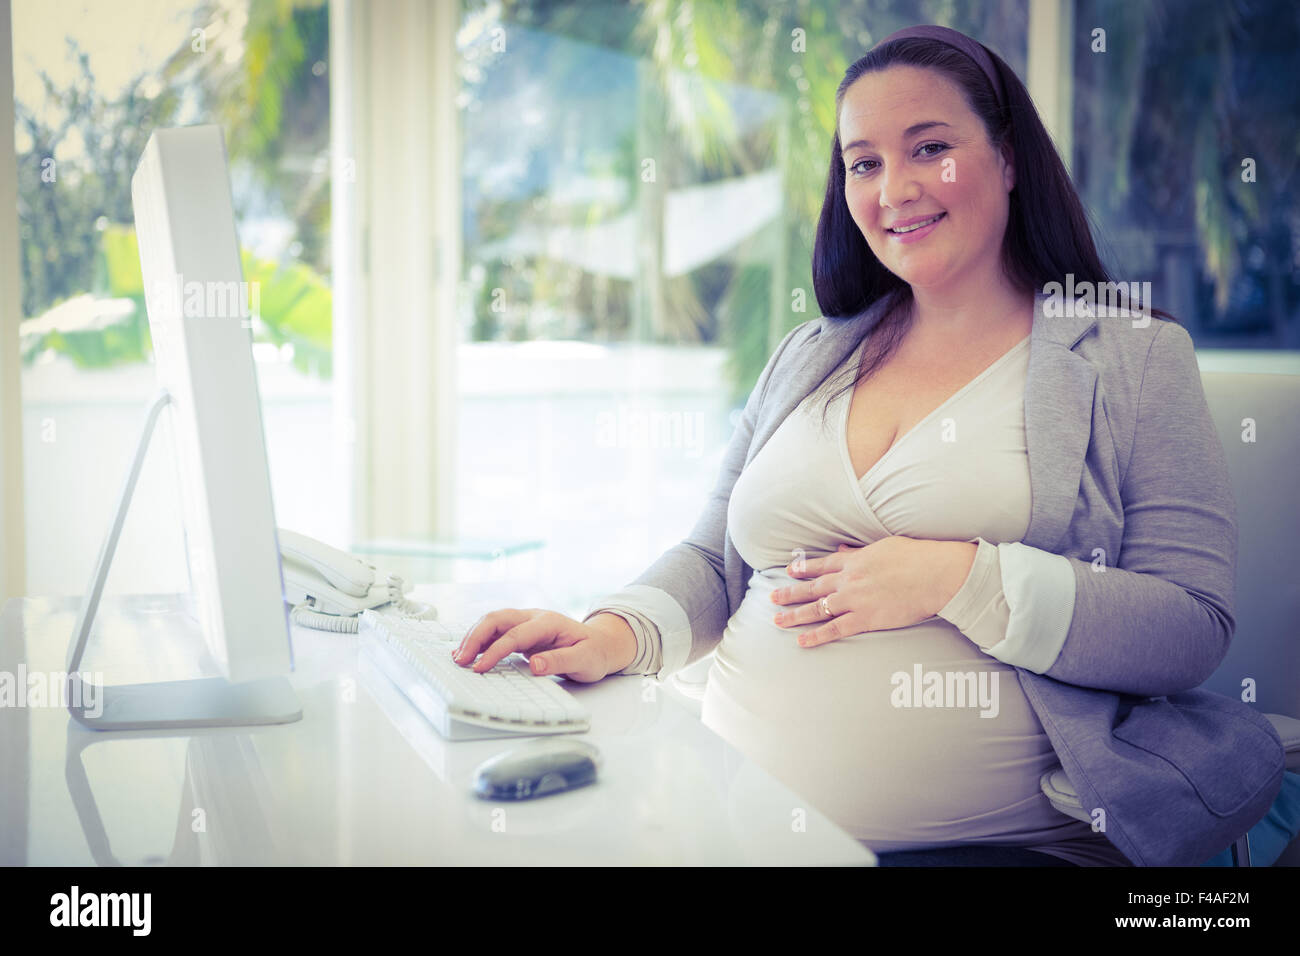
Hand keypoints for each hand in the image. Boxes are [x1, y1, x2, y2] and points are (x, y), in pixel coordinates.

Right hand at [452, 608, 633, 682]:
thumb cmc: (594, 653)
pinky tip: (468, 653)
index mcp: (549, 622)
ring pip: (493, 622)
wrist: (601, 644)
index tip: (480, 668)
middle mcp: (534, 617)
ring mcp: (526, 622)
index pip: (515, 635)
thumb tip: (535, 665)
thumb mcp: (584, 661)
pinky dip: (480, 640)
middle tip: (461, 660)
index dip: (495, 651)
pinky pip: (496, 631)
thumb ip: (560, 661)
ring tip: (458, 657)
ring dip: (474, 636)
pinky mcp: (521, 632)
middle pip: (497, 619)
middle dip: (475, 637)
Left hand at [769, 536, 976, 647]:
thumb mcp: (884, 546)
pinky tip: (801, 640)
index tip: (789, 571)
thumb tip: (843, 547)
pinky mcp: (866, 619)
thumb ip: (861, 550)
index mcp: (855, 560)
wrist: (935, 574)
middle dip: (791, 593)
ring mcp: (855, 600)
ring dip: (795, 615)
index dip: (804, 568)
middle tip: (773, 598)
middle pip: (813, 587)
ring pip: (818, 608)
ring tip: (777, 620)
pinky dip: (816, 635)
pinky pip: (835, 629)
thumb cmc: (917, 557)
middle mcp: (849, 580)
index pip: (822, 565)